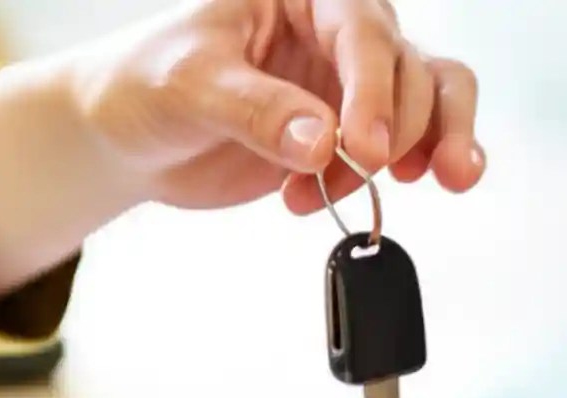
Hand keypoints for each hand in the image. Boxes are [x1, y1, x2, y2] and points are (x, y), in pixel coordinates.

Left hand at [0, 0, 482, 302]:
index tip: (366, 148)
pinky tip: (378, 197)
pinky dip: (412, 170)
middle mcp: (335, 30)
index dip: (373, 91)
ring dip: (435, 143)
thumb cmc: (145, 84)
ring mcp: (347, 83)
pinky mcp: (349, 132)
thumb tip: (320, 143)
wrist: (130, 137)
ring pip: (430, 97)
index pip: (361, 31)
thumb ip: (255, 110)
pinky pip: (409, 142)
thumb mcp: (188, 85)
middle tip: (370, 170)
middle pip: (410, 66)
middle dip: (404, 125)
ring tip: (422, 183)